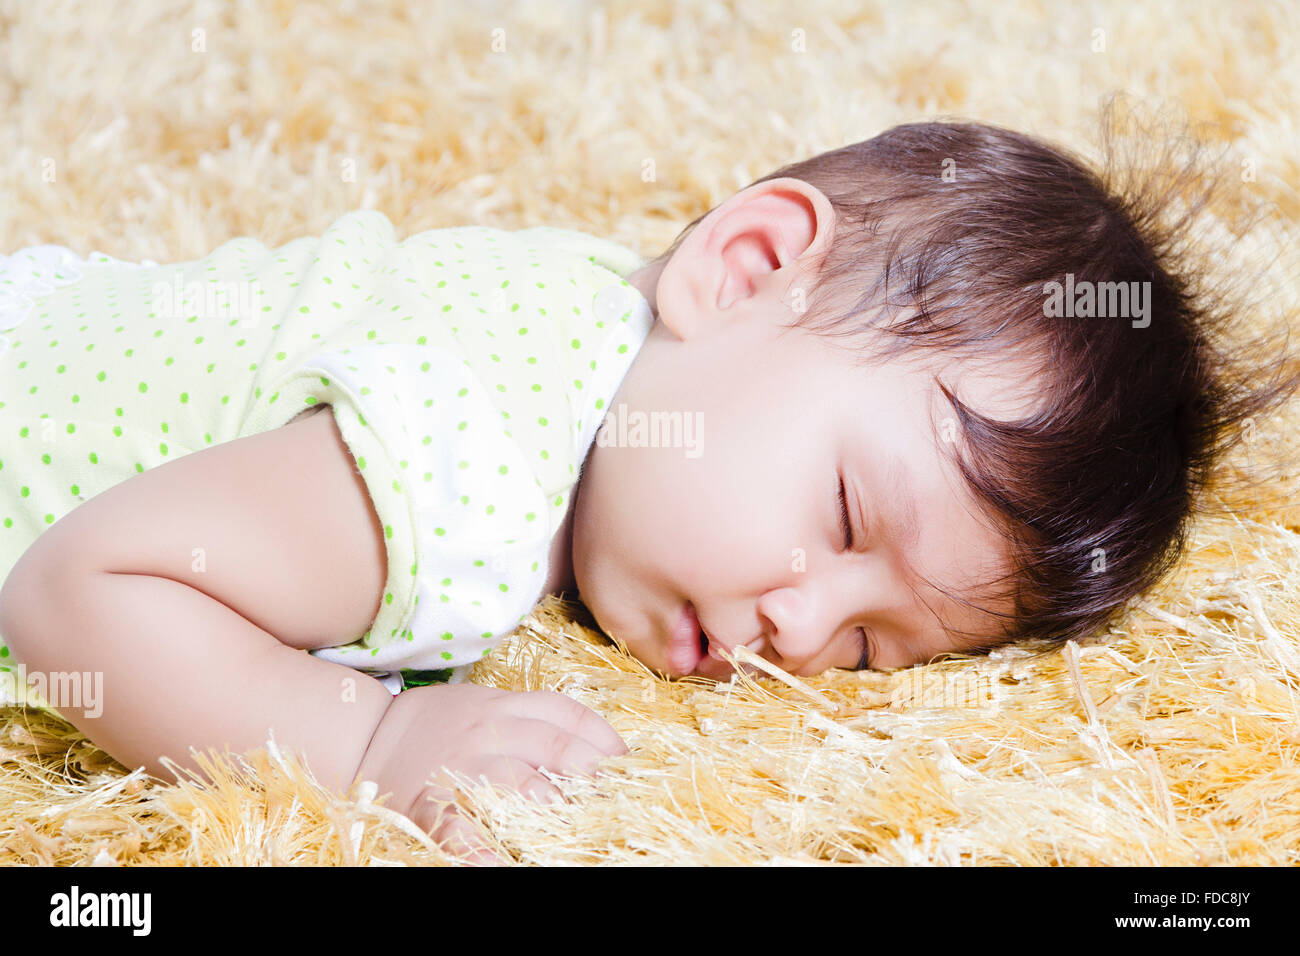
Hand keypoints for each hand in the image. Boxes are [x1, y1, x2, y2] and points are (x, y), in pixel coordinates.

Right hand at [358, 682, 628, 864]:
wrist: (362, 736)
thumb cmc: (433, 724)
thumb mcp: (482, 705)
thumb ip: (527, 718)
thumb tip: (588, 748)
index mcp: (503, 705)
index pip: (565, 713)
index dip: (602, 736)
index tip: (628, 760)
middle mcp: (487, 730)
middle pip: (552, 744)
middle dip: (590, 768)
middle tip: (618, 793)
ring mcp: (460, 765)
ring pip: (515, 781)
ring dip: (549, 802)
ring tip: (575, 822)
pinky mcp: (432, 804)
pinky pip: (460, 829)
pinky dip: (482, 850)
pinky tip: (503, 865)